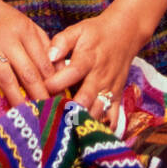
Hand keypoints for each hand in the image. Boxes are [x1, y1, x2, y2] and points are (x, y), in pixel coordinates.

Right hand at [0, 0, 55, 109]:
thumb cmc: (6, 21)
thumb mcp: (28, 26)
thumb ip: (45, 46)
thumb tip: (61, 70)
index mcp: (25, 31)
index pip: (42, 61)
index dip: (52, 82)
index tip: (59, 99)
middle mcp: (7, 38)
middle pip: (27, 71)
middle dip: (38, 94)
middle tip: (46, 113)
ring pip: (5, 76)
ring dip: (16, 97)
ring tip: (25, 114)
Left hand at [43, 4, 148, 132]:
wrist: (125, 33)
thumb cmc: (96, 33)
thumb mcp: (78, 30)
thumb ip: (62, 41)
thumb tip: (49, 55)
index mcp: (88, 58)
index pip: (72, 73)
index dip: (55, 83)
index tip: (41, 91)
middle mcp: (100, 76)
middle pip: (86, 97)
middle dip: (68, 110)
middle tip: (51, 119)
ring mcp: (110, 88)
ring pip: (98, 111)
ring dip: (82, 122)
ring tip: (66, 132)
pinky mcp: (117, 96)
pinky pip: (113, 117)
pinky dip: (104, 129)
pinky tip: (90, 137)